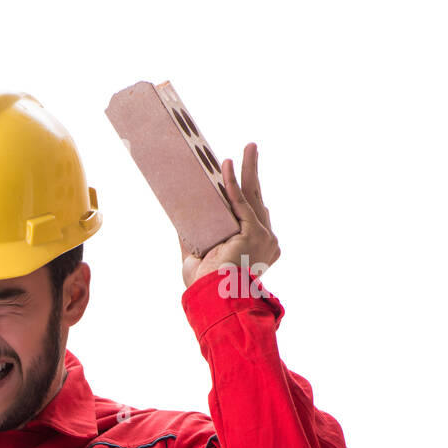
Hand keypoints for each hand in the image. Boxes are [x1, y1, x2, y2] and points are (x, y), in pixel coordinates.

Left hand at [180, 142, 279, 288]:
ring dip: (249, 169)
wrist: (213, 299)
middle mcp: (266, 242)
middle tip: (250, 150)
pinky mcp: (254, 233)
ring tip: (248, 147)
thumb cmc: (206, 287)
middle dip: (252, 173)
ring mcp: (263, 236)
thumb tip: (180, 220)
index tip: (231, 175)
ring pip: (253, 195)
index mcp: (256, 249)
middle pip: (257, 199)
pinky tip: (226, 167)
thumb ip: (193, 239)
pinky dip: (232, 184)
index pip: (250, 214)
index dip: (241, 194)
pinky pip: (241, 203)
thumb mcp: (197, 258)